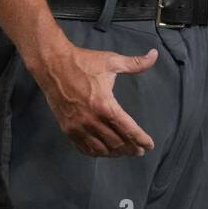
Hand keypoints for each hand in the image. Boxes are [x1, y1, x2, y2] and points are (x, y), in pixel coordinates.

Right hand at [29, 42, 158, 157]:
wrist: (53, 65)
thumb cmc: (84, 62)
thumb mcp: (112, 61)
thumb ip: (136, 63)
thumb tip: (154, 55)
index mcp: (105, 105)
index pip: (128, 128)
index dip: (141, 139)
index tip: (149, 146)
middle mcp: (92, 120)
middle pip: (116, 142)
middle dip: (131, 148)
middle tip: (139, 150)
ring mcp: (78, 127)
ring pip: (101, 149)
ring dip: (115, 153)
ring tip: (124, 152)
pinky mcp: (68, 129)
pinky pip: (84, 148)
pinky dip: (96, 153)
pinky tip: (104, 152)